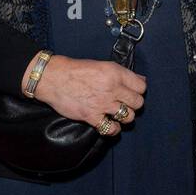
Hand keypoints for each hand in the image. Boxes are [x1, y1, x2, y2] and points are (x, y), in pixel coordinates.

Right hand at [24, 55, 145, 132]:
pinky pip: (111, 129)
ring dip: (125, 117)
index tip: (132, 92)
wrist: (53, 78)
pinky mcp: (92, 116)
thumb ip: (122, 73)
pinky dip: (113, 129)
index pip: (141, 86)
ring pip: (129, 116)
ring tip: (117, 114)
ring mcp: (102, 103)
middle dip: (134, 104)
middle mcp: (112, 88)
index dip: (138, 90)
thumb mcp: (102, 65)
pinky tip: (109, 124)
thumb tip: (141, 80)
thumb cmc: (76, 70)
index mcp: (115, 73)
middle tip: (125, 103)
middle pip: (138, 102)